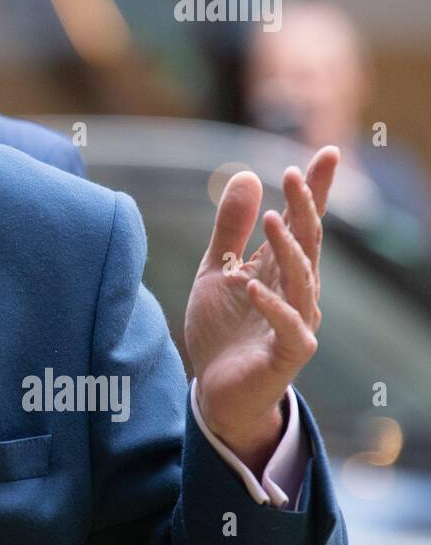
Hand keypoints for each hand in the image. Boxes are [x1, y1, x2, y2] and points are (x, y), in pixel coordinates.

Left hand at [183, 146, 339, 474]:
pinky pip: (287, 327)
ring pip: (301, 280)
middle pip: (307, 244)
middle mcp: (298, 291)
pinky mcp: (289, 353)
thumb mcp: (215, 271)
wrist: (216, 390)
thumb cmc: (223, 330)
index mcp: (281, 268)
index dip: (316, 190)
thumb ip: (229, 229)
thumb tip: (247, 175)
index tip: (328, 153)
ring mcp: (297, 322)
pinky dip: (271, 305)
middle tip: (295, 174)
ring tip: (269, 218)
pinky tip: (251, 285)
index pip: (302, 223)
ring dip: (286, 249)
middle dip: (305, 208)